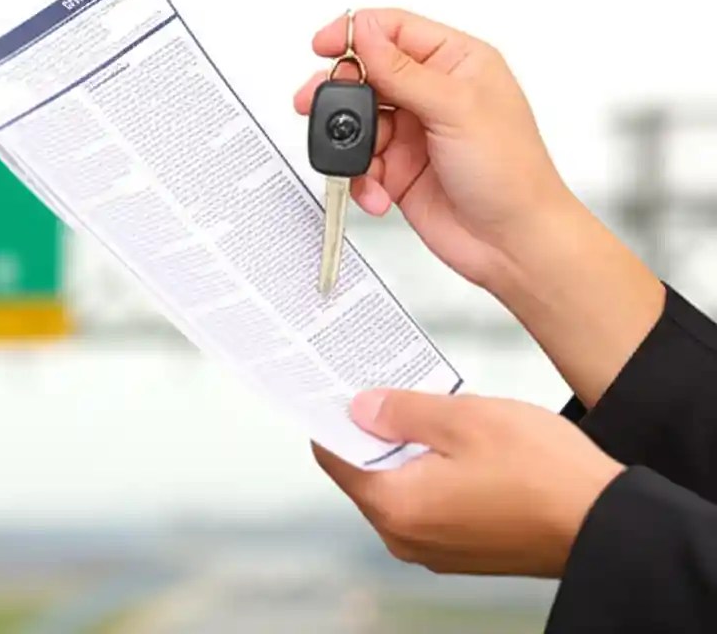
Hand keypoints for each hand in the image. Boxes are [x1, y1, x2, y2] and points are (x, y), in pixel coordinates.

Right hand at [295, 8, 662, 404]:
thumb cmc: (511, 173)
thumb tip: (364, 31)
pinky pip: (360, 164)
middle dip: (337, 92)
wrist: (513, 243)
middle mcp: (432, 94)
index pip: (395, 31)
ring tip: (351, 161)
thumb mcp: (455, 108)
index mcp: (457, 63)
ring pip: (356, 122)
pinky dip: (359, 179)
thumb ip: (402, 70)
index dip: (355, 33)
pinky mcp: (397, 170)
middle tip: (311, 102)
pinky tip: (376, 192)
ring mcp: (413, 133)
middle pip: (366, 75)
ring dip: (348, 144)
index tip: (323, 46)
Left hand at [313, 388, 624, 577]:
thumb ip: (403, 411)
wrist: (606, 522)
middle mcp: (406, 537)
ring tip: (432, 412)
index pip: (335, 456)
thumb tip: (361, 408)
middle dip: (374, 431)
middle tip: (388, 389)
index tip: (337, 388)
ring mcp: (435, 549)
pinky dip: (432, 475)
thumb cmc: (543, 473)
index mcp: (395, 506)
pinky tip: (458, 447)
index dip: (333, 417)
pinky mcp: (463, 551)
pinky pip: (429, 505)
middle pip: (366, 473)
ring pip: (399, 488)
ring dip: (408, 452)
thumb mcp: (464, 419)